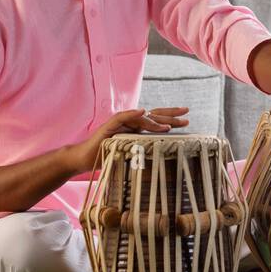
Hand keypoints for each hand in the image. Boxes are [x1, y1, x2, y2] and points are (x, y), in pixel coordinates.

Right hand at [66, 107, 188, 173]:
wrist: (84, 159)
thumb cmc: (106, 157)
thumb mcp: (129, 154)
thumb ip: (143, 150)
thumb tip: (163, 155)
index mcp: (136, 128)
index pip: (156, 120)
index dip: (170, 119)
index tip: (186, 120)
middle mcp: (130, 122)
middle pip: (153, 115)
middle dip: (170, 114)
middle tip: (186, 113)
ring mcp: (119, 123)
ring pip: (140, 117)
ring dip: (155, 120)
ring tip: (168, 126)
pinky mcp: (108, 126)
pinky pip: (122, 117)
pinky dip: (132, 114)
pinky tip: (143, 112)